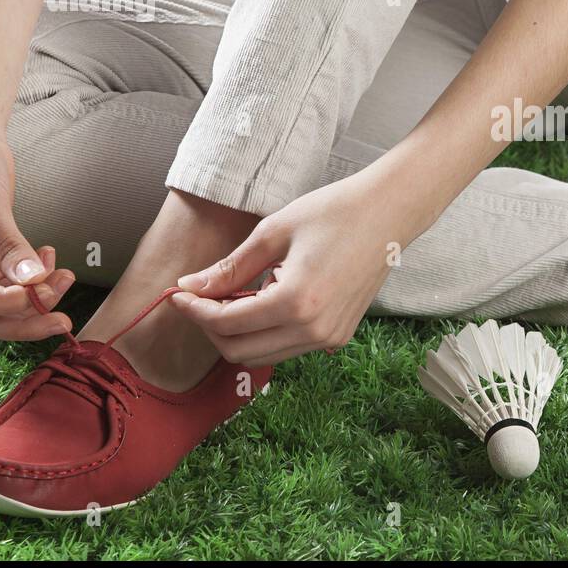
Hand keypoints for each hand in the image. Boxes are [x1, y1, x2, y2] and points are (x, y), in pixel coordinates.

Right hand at [0, 118, 74, 338]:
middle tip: (62, 318)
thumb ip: (9, 244)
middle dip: (23, 319)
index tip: (37, 294)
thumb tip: (33, 281)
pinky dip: (32, 279)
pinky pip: (7, 282)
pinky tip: (53, 261)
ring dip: (33, 298)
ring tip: (65, 278)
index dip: (4, 305)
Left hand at [170, 171, 403, 365]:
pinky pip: (288, 347)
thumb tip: (189, 286)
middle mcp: (314, 330)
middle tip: (200, 297)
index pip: (227, 324)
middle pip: (239, 352)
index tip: (177, 294)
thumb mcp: (274, 232)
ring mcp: (329, 338)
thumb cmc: (334, 212)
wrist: (390, 213)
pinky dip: (265, 332)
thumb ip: (230, 267)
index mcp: (296, 302)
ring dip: (238, 332)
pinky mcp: (338, 336)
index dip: (195, 311)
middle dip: (211, 327)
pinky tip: (266, 298)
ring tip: (234, 295)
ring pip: (263, 355)